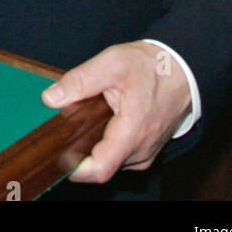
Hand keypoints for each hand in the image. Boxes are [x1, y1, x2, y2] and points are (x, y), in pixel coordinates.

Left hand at [40, 40, 191, 182]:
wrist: (181, 70)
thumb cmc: (149, 66)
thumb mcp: (111, 63)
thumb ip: (80, 81)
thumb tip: (50, 99)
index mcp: (133, 131)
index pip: (100, 168)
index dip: (73, 168)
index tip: (55, 153)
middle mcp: (141, 150)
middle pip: (100, 166)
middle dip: (78, 150)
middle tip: (66, 124)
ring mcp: (145, 154)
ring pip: (109, 162)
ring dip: (93, 146)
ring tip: (88, 118)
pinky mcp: (145, 152)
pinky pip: (119, 157)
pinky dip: (105, 144)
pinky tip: (102, 123)